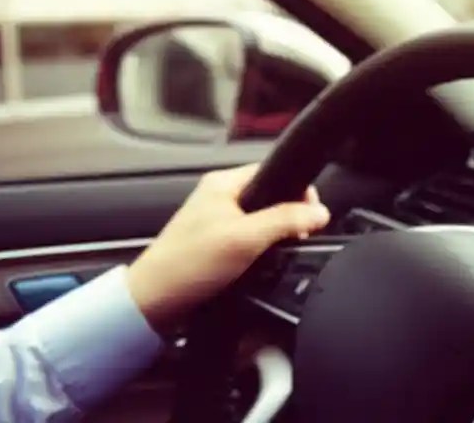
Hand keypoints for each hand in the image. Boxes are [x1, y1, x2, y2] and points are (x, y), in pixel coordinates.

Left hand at [126, 163, 330, 332]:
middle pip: (271, 195)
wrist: (153, 301)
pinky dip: (261, 247)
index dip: (299, 191)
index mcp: (223, 182)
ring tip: (280, 252)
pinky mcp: (215, 242)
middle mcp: (219, 195)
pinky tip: (262, 263)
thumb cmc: (189, 264)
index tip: (312, 215)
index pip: (275, 171)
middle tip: (297, 238)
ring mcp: (216, 219)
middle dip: (290, 216)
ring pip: (262, 218)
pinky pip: (250, 237)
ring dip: (275, 234)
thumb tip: (321, 211)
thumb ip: (286, 220)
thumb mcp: (245, 238)